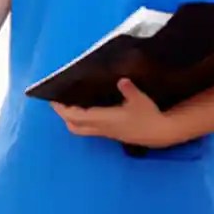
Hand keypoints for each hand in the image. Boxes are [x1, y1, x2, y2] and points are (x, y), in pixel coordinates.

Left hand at [50, 78, 179, 147]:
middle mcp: (102, 127)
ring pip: (81, 129)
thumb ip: (130, 90)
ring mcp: (106, 132)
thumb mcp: (141, 100)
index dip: (63, 109)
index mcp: (105, 119)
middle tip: (58, 102)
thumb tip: (122, 80)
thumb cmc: (149, 116)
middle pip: (74, 126)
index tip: (53, 100)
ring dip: (72, 119)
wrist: (160, 133)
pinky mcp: (111, 132)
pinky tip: (85, 110)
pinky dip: (82, 120)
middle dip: (63, 115)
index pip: (77, 116)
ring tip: (68, 105)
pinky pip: (89, 128)